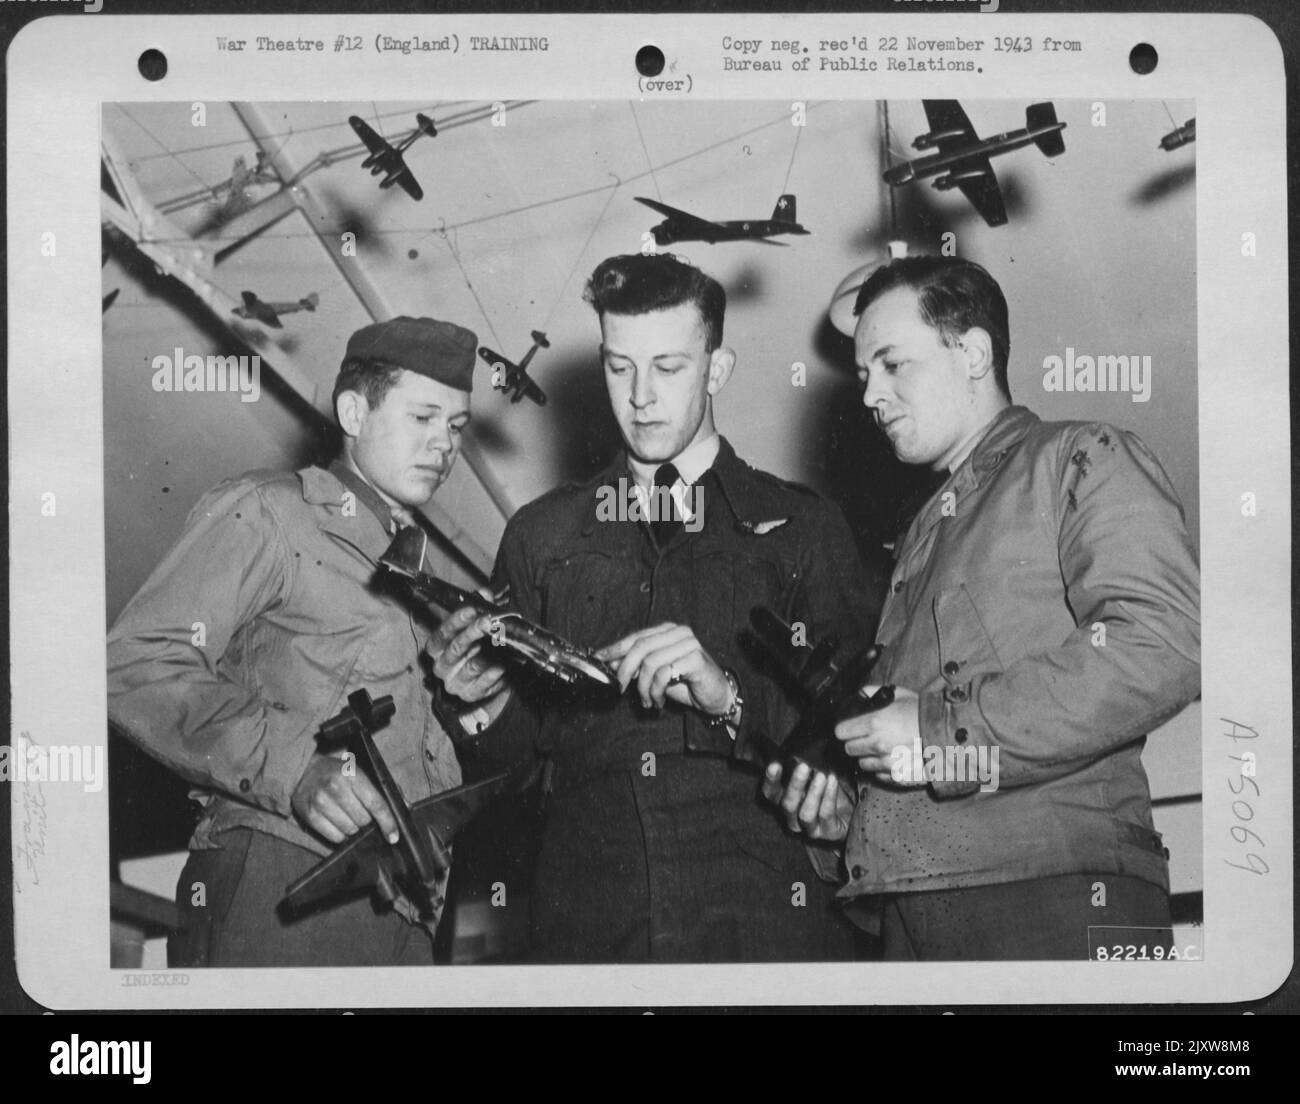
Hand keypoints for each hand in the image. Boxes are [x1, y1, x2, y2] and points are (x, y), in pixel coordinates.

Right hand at [291, 754, 399, 845]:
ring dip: (354, 828)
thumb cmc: (338, 772)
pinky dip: (341, 835)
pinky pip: (334, 837)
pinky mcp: (310, 816)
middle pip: (363, 820)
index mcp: (353, 775)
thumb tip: (405, 806)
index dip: (388, 822)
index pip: (376, 803)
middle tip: (363, 814)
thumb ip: (384, 788)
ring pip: (350, 831)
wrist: (304, 770)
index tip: (394, 836)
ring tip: (350, 817)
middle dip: (368, 822)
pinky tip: (339, 823)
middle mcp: (336, 788)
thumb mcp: (361, 772)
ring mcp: (321, 802)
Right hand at [426, 601, 508, 703]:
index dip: (456, 621)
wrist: (484, 679)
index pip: (442, 634)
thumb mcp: (475, 628)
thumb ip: (479, 609)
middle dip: (473, 633)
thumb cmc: (477, 649)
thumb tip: (484, 592)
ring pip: (471, 666)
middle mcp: (442, 666)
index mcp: (437, 648)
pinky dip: (493, 674)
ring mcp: (454, 683)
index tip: (471, 610)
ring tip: (499, 644)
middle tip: (488, 622)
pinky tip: (501, 666)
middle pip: (456, 648)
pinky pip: (482, 684)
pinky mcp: (469, 695)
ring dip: (487, 655)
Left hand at [597, 622, 733, 714]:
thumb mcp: (655, 674)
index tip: (599, 658)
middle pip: (640, 647)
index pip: (636, 636)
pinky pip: (664, 674)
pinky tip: (658, 702)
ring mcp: (689, 644)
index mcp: (667, 630)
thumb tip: (609, 663)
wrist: (716, 696)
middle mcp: (678, 632)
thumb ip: (637, 665)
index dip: (615, 648)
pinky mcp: (696, 659)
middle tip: (619, 688)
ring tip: (646, 701)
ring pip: (650, 662)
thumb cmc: (686, 684)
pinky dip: (655, 692)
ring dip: (643, 687)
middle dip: (624, 669)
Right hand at [761, 761, 854, 841]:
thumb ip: (803, 767)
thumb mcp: (813, 776)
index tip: (775, 764)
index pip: (770, 793)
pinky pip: (825, 815)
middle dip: (795, 785)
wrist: (852, 809)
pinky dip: (829, 796)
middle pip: (787, 804)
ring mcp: (809, 828)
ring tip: (822, 775)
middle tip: (804, 766)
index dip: (770, 780)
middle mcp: (792, 817)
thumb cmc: (827, 788)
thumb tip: (799, 749)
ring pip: (805, 814)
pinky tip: (833, 781)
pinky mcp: (827, 833)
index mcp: (784, 801)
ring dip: (814, 793)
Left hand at [836, 684, 923, 784]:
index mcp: (874, 723)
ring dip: (868, 757)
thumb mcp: (899, 694)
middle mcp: (877, 745)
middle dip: (856, 743)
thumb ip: (872, 693)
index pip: (841, 732)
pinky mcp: (896, 777)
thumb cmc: (924, 713)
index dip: (846, 729)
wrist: (949, 734)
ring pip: (862, 764)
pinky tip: (894, 758)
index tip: (850, 729)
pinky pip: (878, 775)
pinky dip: (882, 769)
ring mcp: (886, 763)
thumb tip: (857, 696)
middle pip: (849, 749)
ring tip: (883, 748)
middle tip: (867, 738)